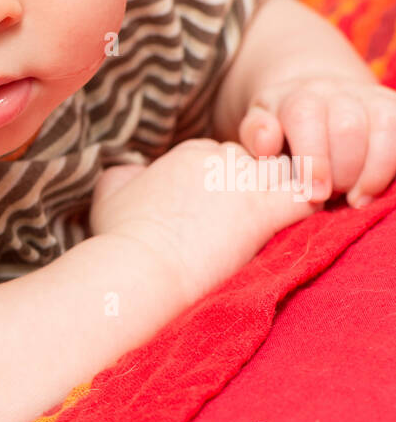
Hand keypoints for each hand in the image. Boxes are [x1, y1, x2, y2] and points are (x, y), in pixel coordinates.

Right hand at [90, 139, 321, 304]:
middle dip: (264, 186)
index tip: (229, 210)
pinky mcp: (262, 211)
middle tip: (260, 219)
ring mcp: (243, 182)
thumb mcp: (110, 197)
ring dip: (290, 194)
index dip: (234, 182)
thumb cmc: (122, 241)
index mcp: (190, 152)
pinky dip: (312, 209)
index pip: (231, 156)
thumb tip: (131, 173)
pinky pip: (306, 199)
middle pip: (261, 162)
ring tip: (286, 223)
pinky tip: (305, 230)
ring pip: (287, 173)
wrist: (140, 269)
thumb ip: (122, 176)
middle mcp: (220, 158)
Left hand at [238, 72, 395, 208]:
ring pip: (385, 126)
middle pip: (348, 126)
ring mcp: (370, 97)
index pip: (305, 118)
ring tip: (357, 199)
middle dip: (343, 170)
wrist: (318, 99)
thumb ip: (256, 133)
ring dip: (374, 171)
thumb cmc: (285, 125)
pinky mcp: (394, 108)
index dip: (313, 160)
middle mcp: (337, 91)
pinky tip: (380, 187)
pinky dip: (395, 163)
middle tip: (332, 196)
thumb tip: (266, 144)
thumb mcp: (261, 124)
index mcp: (299, 96)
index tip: (315, 194)